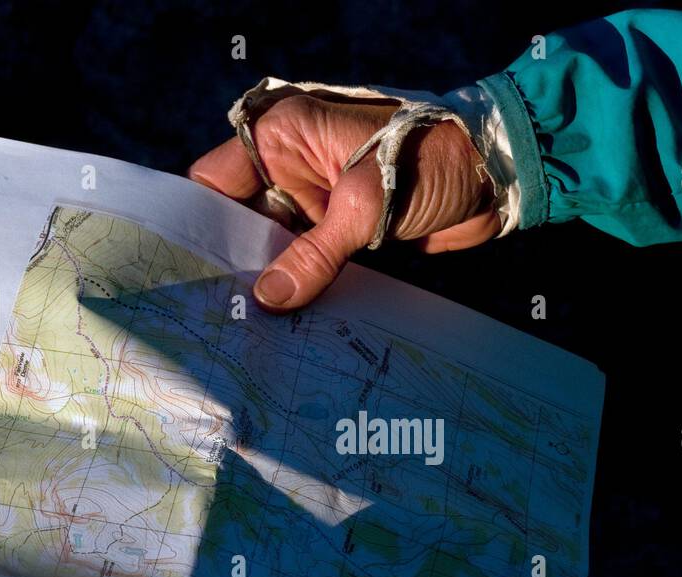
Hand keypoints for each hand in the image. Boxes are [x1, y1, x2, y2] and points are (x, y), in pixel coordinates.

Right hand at [188, 93, 498, 311]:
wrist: (495, 179)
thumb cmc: (430, 160)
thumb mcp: (367, 204)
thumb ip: (315, 255)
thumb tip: (269, 300)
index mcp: (283, 138)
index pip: (215, 182)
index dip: (198, 224)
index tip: (186, 273)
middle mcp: (291, 170)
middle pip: (242, 225)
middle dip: (235, 267)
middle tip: (216, 316)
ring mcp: (317, 205)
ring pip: (276, 252)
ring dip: (272, 286)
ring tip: (247, 333)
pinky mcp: (343, 236)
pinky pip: (311, 268)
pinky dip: (305, 293)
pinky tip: (288, 329)